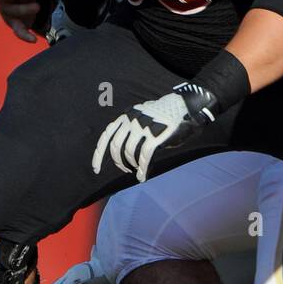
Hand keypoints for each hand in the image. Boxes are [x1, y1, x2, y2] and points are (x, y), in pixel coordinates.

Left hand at [92, 83, 216, 182]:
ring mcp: (143, 128)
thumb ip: (132, 129)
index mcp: (127, 116)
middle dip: (118, 162)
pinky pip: (144, 157)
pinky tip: (142, 176)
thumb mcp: (143, 116)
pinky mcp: (155, 136)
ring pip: (129, 153)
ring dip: (131, 165)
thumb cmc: (165, 115)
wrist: (186, 106)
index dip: (99, 154)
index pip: (107, 136)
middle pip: (116, 147)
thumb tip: (124, 150)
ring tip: (136, 170)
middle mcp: (132, 120)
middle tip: (125, 169)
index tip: (96, 169)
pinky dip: (142, 169)